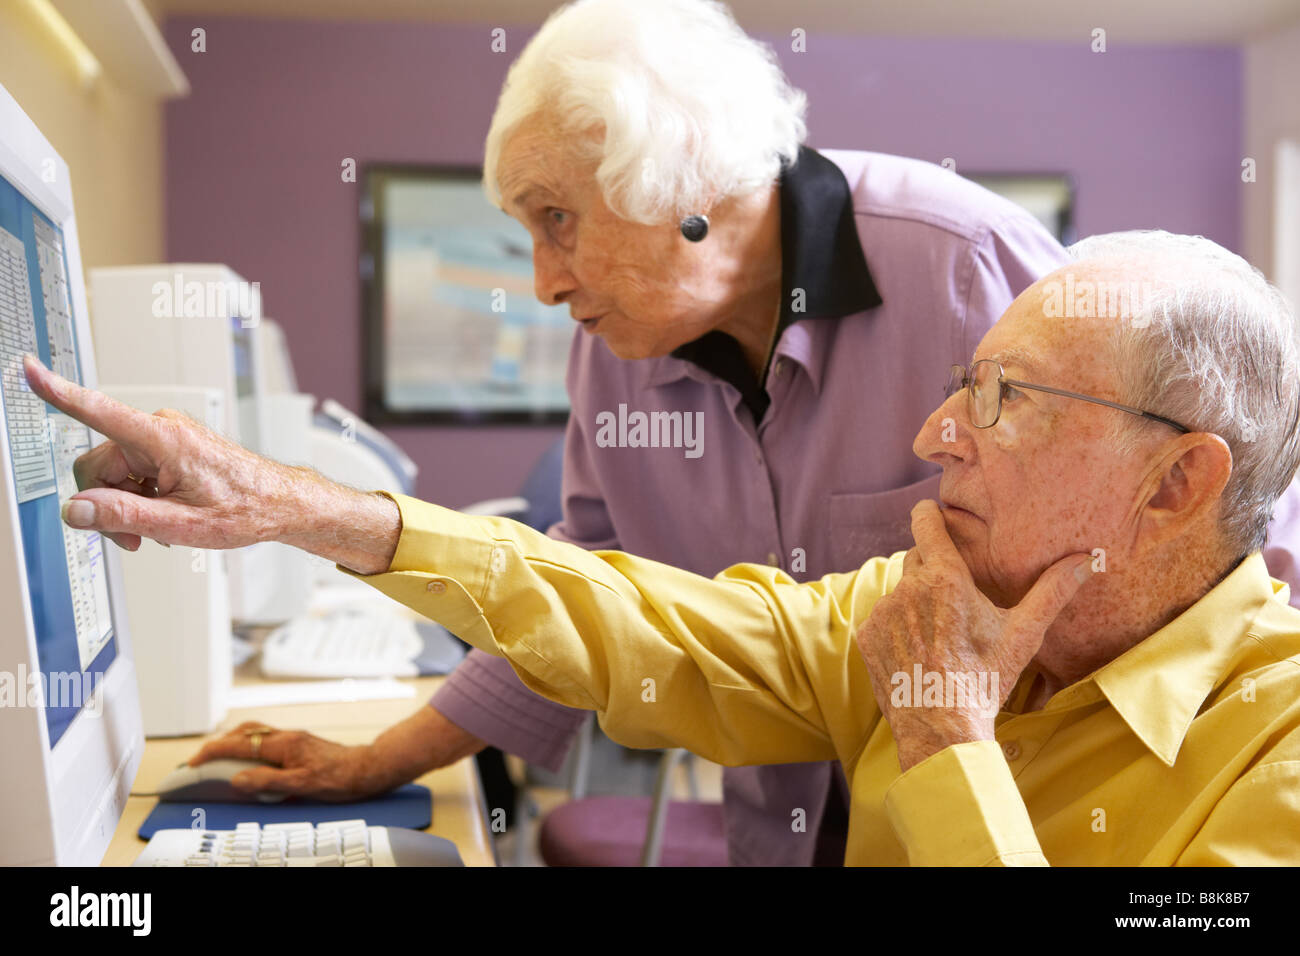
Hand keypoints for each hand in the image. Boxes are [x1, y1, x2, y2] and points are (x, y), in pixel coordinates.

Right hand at [22, 354, 400, 572]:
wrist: (279, 503)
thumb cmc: (245, 509)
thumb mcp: (179, 525)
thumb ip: (123, 516)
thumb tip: (78, 510)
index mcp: (162, 440)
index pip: (98, 411)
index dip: (58, 391)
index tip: (29, 368)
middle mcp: (161, 430)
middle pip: (98, 466)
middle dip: (107, 503)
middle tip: (133, 537)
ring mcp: (165, 437)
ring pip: (115, 473)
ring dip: (126, 505)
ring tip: (158, 530)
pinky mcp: (169, 448)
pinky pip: (134, 473)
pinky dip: (141, 497)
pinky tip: (163, 515)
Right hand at [190, 721, 384, 801]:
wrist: (366, 768)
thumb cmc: (339, 777)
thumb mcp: (301, 785)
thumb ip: (267, 781)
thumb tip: (238, 779)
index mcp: (283, 744)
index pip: (238, 744)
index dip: (212, 752)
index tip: (194, 761)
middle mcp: (286, 737)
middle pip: (243, 732)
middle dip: (217, 743)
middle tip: (200, 759)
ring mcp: (293, 739)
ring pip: (254, 733)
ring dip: (232, 742)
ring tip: (218, 757)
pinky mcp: (299, 744)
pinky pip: (265, 739)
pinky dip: (248, 745)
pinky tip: (248, 758)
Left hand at [855, 500, 1092, 770]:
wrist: (941, 728)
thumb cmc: (985, 679)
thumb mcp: (1023, 634)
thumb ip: (1052, 591)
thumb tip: (1088, 559)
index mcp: (944, 578)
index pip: (926, 523)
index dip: (929, 514)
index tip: (932, 511)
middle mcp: (907, 587)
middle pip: (916, 558)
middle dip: (932, 568)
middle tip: (953, 594)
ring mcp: (882, 612)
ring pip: (899, 591)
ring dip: (915, 601)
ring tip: (939, 634)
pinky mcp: (866, 636)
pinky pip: (881, 620)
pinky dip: (897, 628)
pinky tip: (918, 653)